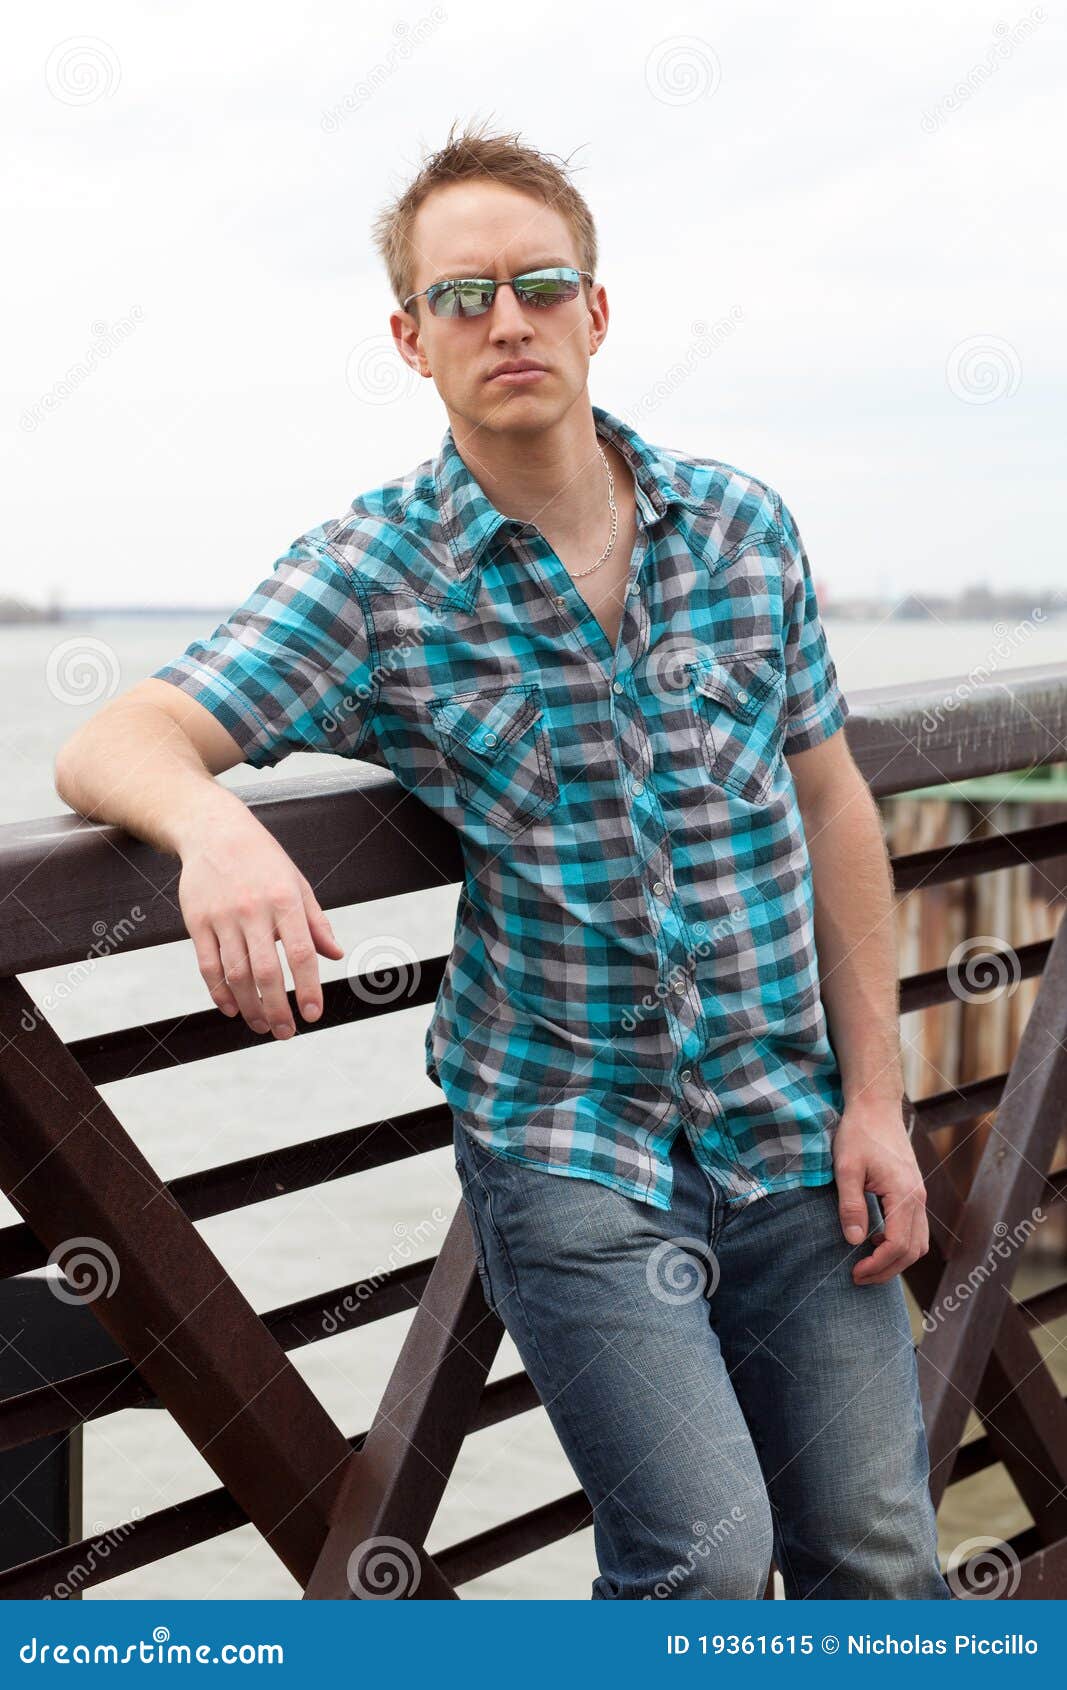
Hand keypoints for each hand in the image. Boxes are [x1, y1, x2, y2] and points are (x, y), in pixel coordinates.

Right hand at [177, 812, 344, 1037]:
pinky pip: (208, 966)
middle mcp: (253, 910)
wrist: (214, 831)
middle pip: (266, 973)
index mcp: (285, 901)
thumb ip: (317, 922)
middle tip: (286, 1032)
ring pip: (235, 975)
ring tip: (262, 1025)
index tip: (314, 1014)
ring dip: (250, 1008)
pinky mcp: (196, 922)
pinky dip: (220, 993)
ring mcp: (222, 917)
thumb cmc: (264, 860)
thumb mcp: (298, 883)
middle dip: (277, 1009)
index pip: (301, 953)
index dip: (308, 988)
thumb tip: (335, 954)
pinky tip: (232, 1008)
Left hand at [832, 1101, 929, 1285]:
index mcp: (904, 1195)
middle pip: (913, 1251)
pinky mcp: (914, 1192)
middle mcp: (918, 1199)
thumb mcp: (846, 1168)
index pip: (897, 1245)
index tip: (855, 1273)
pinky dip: (901, 1244)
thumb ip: (851, 1205)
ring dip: (896, 1260)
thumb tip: (854, 1241)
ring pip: (919, 1243)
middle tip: (859, 1277)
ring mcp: (919, 1195)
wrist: (876, 1107)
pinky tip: (876, 1241)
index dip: (877, 1266)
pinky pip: (916, 1229)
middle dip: (887, 1270)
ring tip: (868, 1265)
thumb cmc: (859, 1133)